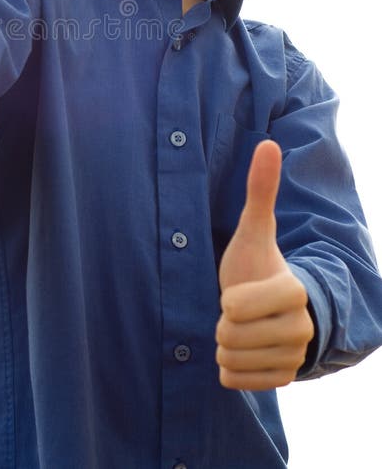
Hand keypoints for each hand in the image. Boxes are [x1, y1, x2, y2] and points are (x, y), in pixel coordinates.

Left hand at [216, 140, 313, 389]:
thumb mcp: (253, 230)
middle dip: (223, 322)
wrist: (266, 306)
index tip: (237, 291)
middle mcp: (302, 328)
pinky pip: (234, 380)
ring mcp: (294, 358)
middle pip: (232, 335)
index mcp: (295, 291)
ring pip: (231, 359)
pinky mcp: (282, 381)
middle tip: (236, 310)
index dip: (229, 298)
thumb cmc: (255, 265)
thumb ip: (261, 190)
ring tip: (238, 327)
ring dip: (224, 344)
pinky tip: (240, 350)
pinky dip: (228, 367)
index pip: (239, 307)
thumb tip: (268, 143)